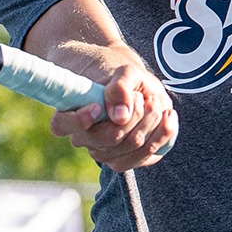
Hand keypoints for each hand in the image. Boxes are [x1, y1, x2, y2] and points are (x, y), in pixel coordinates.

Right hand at [51, 54, 178, 171]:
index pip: (63, 125)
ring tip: (154, 101)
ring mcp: (102, 153)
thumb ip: (120, 87)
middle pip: (111, 138)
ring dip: (151, 122)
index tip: (98, 106)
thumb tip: (120, 116)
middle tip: (142, 95)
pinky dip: (162, 135)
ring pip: (132, 146)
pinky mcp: (124, 160)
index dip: (81, 119)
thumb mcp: (123, 70)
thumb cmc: (119, 75)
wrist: (129, 84)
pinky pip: (144, 157)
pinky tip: (169, 116)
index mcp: (69, 115)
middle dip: (135, 114)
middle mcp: (82, 138)